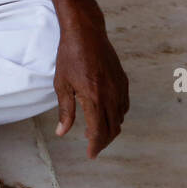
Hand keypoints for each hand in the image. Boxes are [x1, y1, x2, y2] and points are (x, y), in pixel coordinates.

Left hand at [52, 0, 128, 158]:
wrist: (86, 33)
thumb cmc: (69, 57)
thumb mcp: (62, 84)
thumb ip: (65, 111)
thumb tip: (62, 132)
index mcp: (94, 98)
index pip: (98, 132)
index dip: (95, 146)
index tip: (90, 154)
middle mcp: (110, 96)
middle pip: (112, 129)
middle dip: (103, 141)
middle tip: (92, 146)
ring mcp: (119, 88)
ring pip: (120, 118)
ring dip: (110, 129)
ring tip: (95, 131)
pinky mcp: (123, 81)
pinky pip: (124, 105)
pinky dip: (117, 115)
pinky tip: (106, 114)